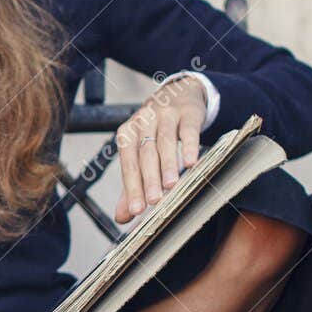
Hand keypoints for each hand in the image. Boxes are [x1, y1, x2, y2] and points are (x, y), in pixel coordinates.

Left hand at [112, 74, 207, 224]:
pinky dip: (188, 146)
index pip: (128, 164)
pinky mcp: (187, 113)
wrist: (179, 94)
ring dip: (168, 165)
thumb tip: (121, 217)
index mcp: (127, 134)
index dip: (132, 188)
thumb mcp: (141, 153)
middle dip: (149, 179)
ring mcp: (164, 115)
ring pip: (164, 143)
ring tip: (171, 186)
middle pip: (145, 155)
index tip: (136, 211)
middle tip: (154, 202)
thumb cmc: (156, 131)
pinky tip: (191, 163)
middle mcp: (143, 122)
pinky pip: (187, 131)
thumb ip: (132, 184)